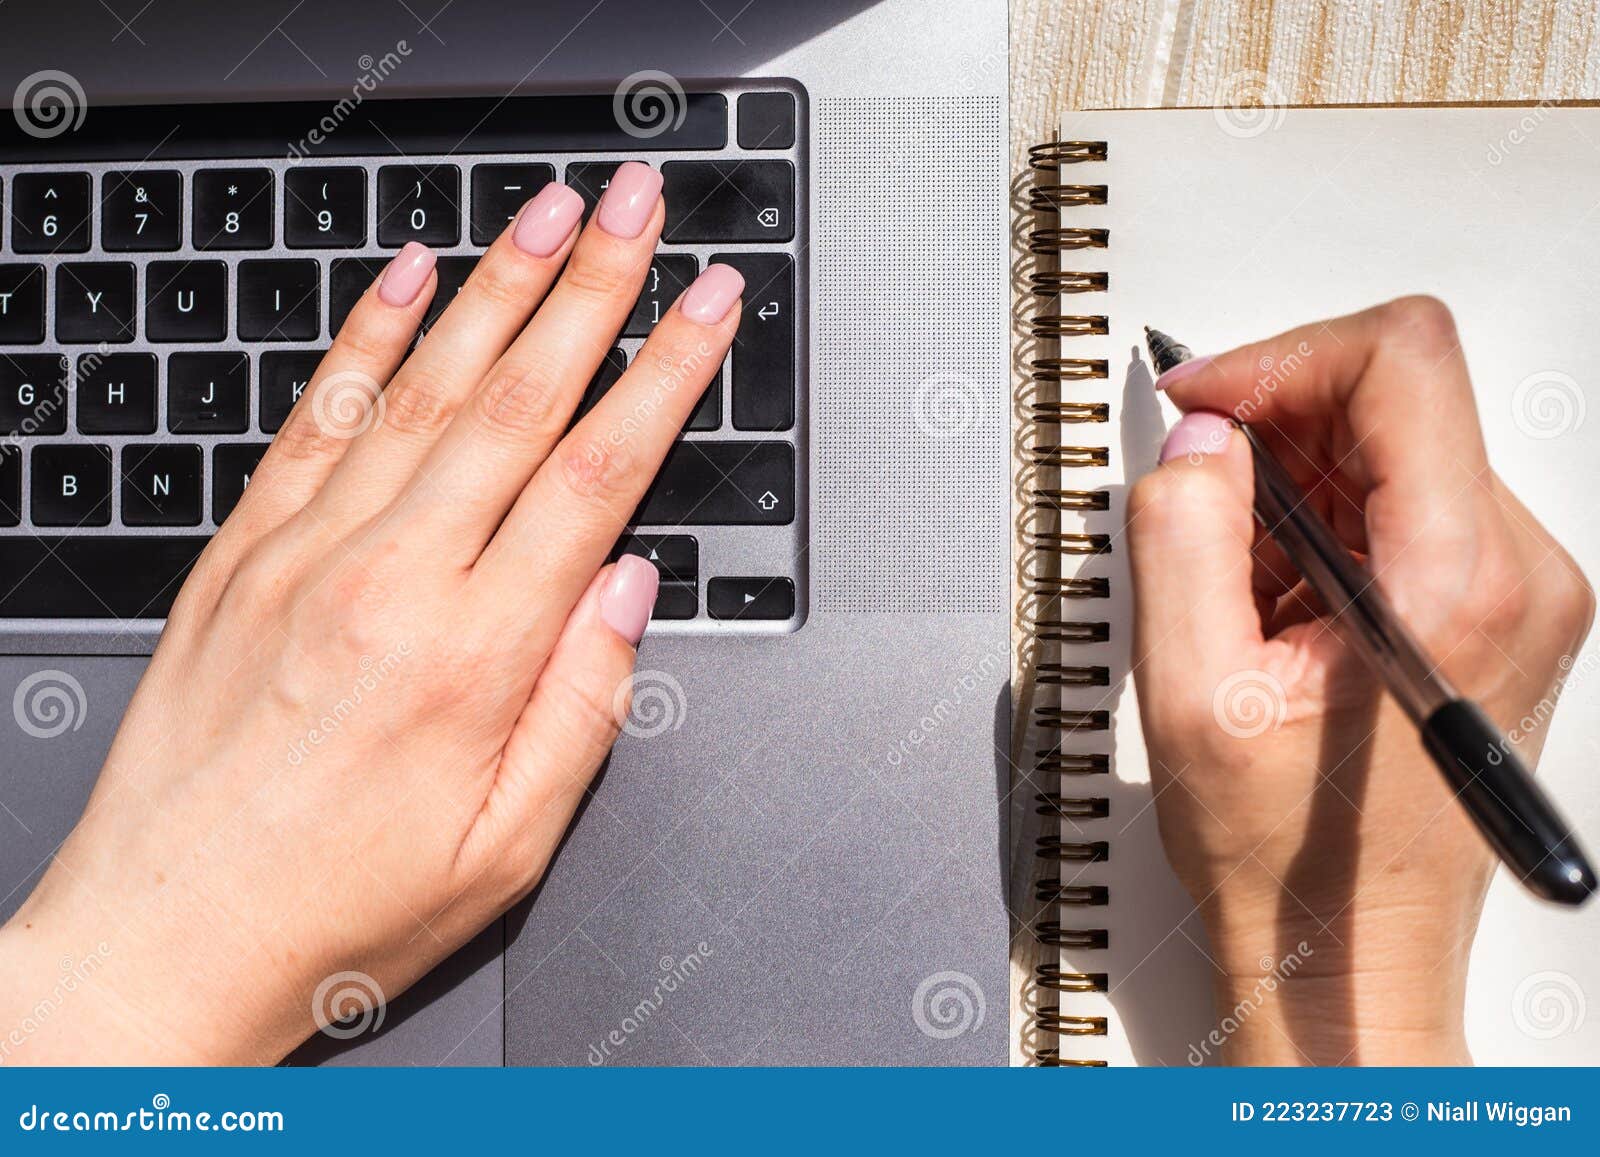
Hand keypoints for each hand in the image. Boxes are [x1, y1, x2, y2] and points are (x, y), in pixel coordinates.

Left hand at [0, 163, 743, 1063]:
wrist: (164, 940)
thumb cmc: (340, 909)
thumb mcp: (506, 850)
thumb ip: (582, 709)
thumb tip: (627, 589)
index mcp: (470, 659)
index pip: (595, 478)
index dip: (665, 377)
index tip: (708, 306)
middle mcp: (386, 584)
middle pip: (517, 403)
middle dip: (593, 289)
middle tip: (637, 206)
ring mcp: (303, 556)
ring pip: (421, 390)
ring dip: (497, 290)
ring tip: (550, 213)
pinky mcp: (241, 554)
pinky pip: (314, 419)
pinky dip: (365, 339)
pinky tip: (409, 279)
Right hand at [1126, 297, 1593, 1064]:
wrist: (1352, 946)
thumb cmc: (1290, 856)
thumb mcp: (1192, 692)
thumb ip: (1184, 536)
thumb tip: (1200, 441)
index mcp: (1459, 582)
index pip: (1402, 359)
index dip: (1283, 357)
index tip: (1209, 403)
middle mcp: (1518, 574)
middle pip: (1401, 394)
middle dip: (1279, 424)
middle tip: (1202, 495)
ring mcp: (1518, 591)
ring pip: (1397, 445)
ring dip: (1296, 484)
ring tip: (1240, 586)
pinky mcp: (1498, 607)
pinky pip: (1404, 503)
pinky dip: (1324, 524)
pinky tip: (1278, 606)